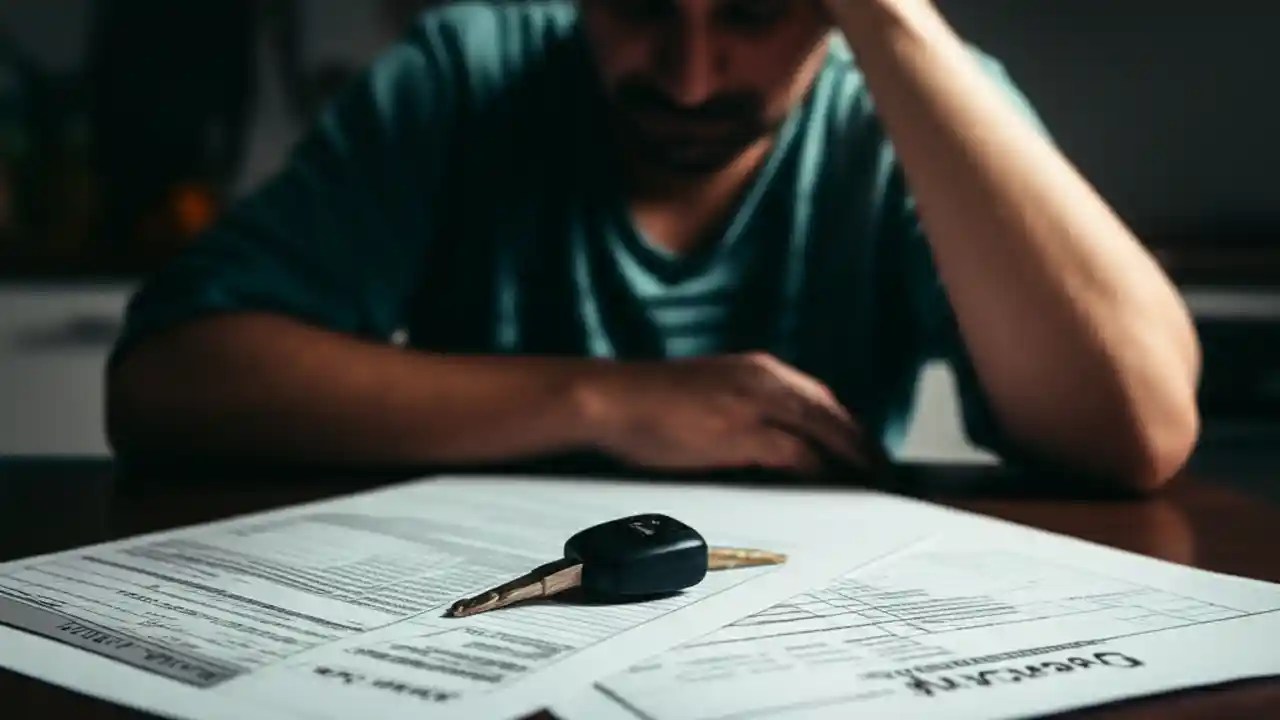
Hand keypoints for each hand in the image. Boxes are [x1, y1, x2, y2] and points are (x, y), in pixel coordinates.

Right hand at [577, 353, 876, 477]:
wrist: (610, 399)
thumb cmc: (648, 403)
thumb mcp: (708, 394)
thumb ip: (742, 408)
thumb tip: (769, 443)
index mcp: (757, 368)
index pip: (820, 399)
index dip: (847, 427)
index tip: (864, 450)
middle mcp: (763, 378)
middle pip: (832, 414)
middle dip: (860, 445)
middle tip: (882, 473)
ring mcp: (753, 403)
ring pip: (822, 432)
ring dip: (850, 461)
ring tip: (868, 487)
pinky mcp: (740, 431)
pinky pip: (796, 454)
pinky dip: (820, 471)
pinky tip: (830, 488)